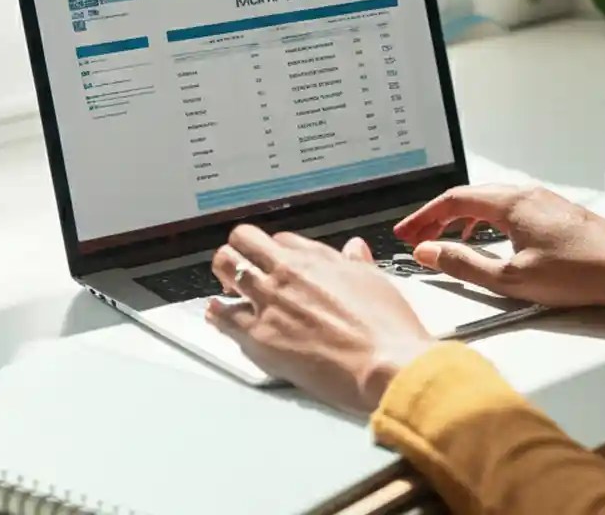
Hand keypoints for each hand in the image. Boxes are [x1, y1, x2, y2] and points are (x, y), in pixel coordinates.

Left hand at [208, 225, 434, 412]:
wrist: (384, 364)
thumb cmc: (387, 329)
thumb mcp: (377, 282)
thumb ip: (358, 263)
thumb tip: (355, 247)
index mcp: (317, 259)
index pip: (281, 240)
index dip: (275, 251)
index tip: (275, 262)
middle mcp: (287, 273)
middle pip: (244, 240)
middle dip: (240, 250)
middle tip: (243, 266)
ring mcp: (268, 301)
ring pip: (225, 265)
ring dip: (224, 274)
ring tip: (228, 288)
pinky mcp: (258, 335)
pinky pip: (222, 315)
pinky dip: (216, 313)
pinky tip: (216, 313)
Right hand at [394, 185, 604, 312]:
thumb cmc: (578, 274)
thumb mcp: (511, 278)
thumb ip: (464, 264)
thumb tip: (428, 252)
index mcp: (510, 202)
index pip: (453, 200)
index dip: (422, 216)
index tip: (403, 233)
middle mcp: (525, 194)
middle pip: (470, 196)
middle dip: (438, 215)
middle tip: (416, 235)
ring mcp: (543, 201)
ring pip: (490, 201)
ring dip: (462, 218)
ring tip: (445, 239)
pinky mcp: (557, 214)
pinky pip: (509, 209)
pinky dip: (486, 220)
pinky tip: (489, 240)